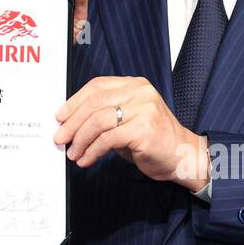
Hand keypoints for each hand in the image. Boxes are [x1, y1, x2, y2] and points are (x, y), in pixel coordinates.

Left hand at [54, 76, 208, 190]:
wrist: (183, 157)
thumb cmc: (152, 141)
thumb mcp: (127, 120)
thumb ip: (104, 115)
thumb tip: (70, 123)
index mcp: (135, 85)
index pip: (97, 86)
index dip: (74, 101)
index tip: (60, 116)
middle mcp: (140, 92)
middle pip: (94, 103)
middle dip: (72, 123)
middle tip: (60, 138)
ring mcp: (144, 109)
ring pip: (98, 120)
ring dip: (80, 139)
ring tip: (73, 153)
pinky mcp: (144, 130)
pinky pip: (108, 139)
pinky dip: (92, 151)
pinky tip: (86, 159)